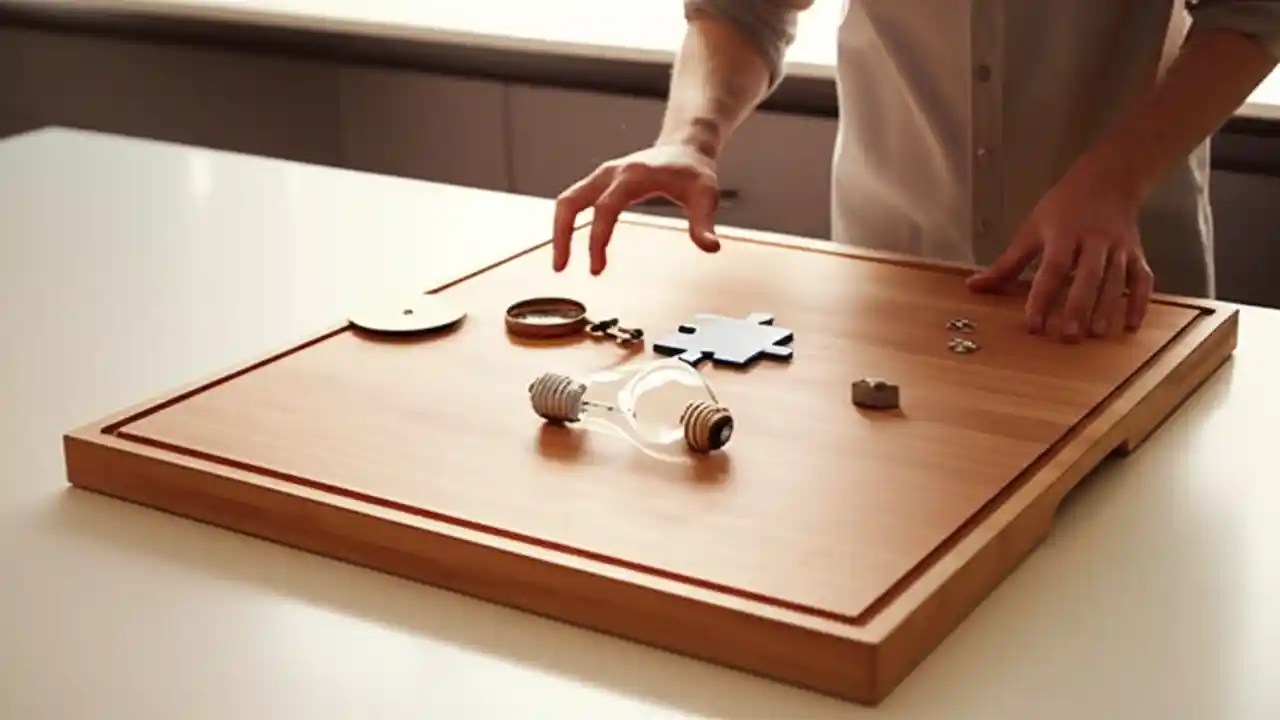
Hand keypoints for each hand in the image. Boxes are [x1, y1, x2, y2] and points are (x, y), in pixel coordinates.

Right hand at [552, 143, 721, 273]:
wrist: (685, 148)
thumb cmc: (693, 172)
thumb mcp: (705, 196)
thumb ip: (703, 223)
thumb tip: (711, 247)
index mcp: (633, 176)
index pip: (605, 208)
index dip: (597, 238)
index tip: (597, 267)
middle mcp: (611, 173)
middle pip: (571, 200)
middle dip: (562, 234)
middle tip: (560, 267)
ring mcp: (602, 176)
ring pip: (567, 200)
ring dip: (560, 230)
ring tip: (560, 263)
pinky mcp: (600, 182)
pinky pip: (574, 200)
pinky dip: (567, 223)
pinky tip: (570, 245)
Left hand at [966, 160, 1154, 341]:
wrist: (1108, 180)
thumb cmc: (1063, 207)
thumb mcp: (1031, 229)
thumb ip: (1006, 263)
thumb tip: (973, 287)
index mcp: (1064, 234)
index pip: (1053, 269)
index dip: (1042, 297)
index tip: (1033, 324)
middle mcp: (1094, 241)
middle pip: (1088, 276)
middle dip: (1079, 307)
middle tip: (1069, 336)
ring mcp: (1119, 248)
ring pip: (1116, 280)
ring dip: (1107, 308)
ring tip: (1095, 335)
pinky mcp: (1137, 254)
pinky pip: (1142, 280)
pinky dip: (1139, 302)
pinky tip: (1130, 326)